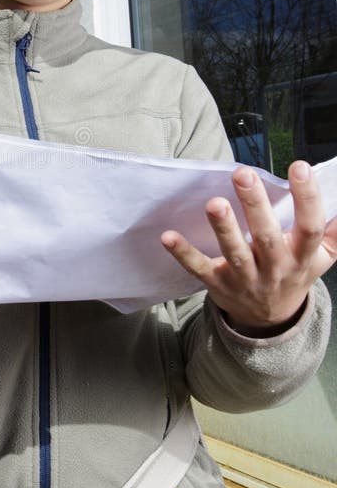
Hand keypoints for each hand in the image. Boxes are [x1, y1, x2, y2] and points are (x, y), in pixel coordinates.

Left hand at [161, 161, 336, 336]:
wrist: (270, 321)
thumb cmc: (294, 275)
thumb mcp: (322, 259)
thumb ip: (334, 231)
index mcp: (302, 257)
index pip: (309, 227)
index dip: (307, 198)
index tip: (299, 166)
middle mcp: (275, 269)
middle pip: (267, 237)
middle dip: (255, 206)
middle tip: (244, 175)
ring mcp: (245, 279)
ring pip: (235, 254)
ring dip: (223, 229)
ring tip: (213, 203)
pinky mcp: (218, 284)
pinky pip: (199, 269)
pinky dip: (183, 253)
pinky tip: (168, 236)